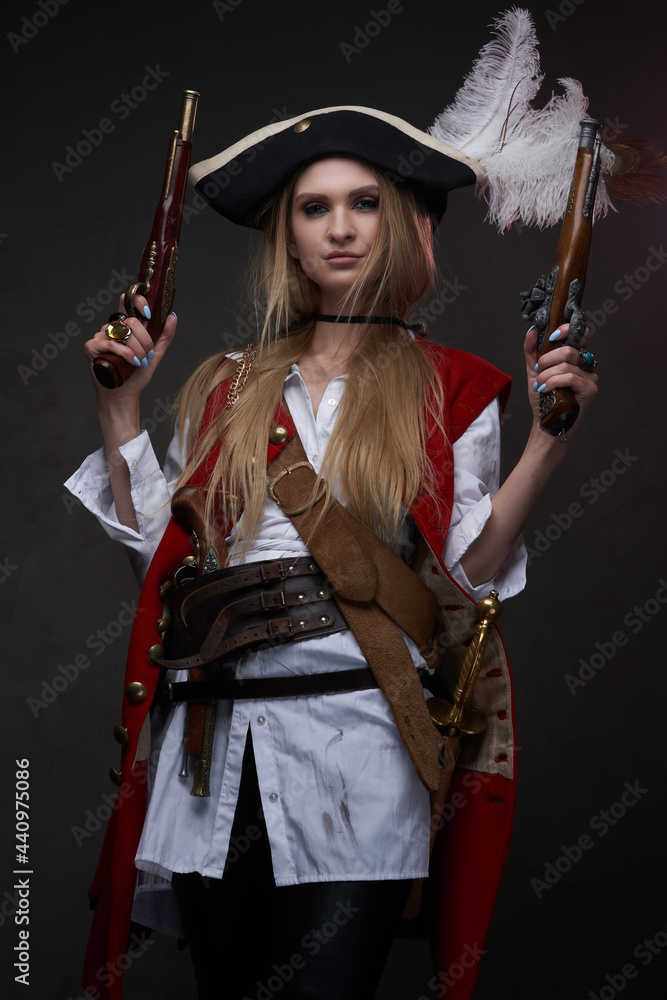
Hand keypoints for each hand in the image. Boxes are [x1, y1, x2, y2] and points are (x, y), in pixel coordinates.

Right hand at [84, 291, 176, 404]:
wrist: (125, 393)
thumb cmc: (137, 374)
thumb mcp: (155, 354)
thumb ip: (164, 335)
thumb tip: (172, 316)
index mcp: (125, 326)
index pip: (127, 302)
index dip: (137, 301)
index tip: (148, 312)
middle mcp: (112, 328)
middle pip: (130, 320)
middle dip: (144, 339)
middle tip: (147, 354)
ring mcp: (100, 336)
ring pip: (121, 332)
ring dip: (135, 349)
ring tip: (139, 362)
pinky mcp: (91, 346)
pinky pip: (110, 343)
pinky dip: (124, 353)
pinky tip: (131, 362)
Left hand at [524, 324, 597, 438]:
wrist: (545, 423)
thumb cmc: (543, 399)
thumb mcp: (534, 372)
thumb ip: (532, 351)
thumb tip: (532, 330)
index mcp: (575, 358)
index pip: (580, 333)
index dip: (567, 330)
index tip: (551, 337)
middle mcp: (586, 365)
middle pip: (569, 349)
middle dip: (547, 359)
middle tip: (538, 371)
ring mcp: (590, 377)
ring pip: (567, 365)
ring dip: (546, 375)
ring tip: (540, 385)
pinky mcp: (590, 389)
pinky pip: (570, 377)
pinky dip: (553, 382)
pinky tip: (546, 389)